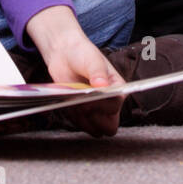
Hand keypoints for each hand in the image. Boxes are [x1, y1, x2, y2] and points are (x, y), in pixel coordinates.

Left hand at [26, 6, 123, 136]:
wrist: (65, 54)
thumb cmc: (82, 54)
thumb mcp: (92, 59)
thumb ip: (98, 72)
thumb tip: (102, 85)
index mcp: (118, 89)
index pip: (115, 107)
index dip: (102, 106)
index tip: (88, 98)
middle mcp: (109, 103)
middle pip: (110, 126)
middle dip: (95, 119)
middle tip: (82, 104)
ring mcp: (96, 110)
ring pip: (95, 130)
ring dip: (83, 120)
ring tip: (75, 101)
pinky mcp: (82, 114)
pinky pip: (80, 126)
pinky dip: (73, 118)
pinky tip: (69, 103)